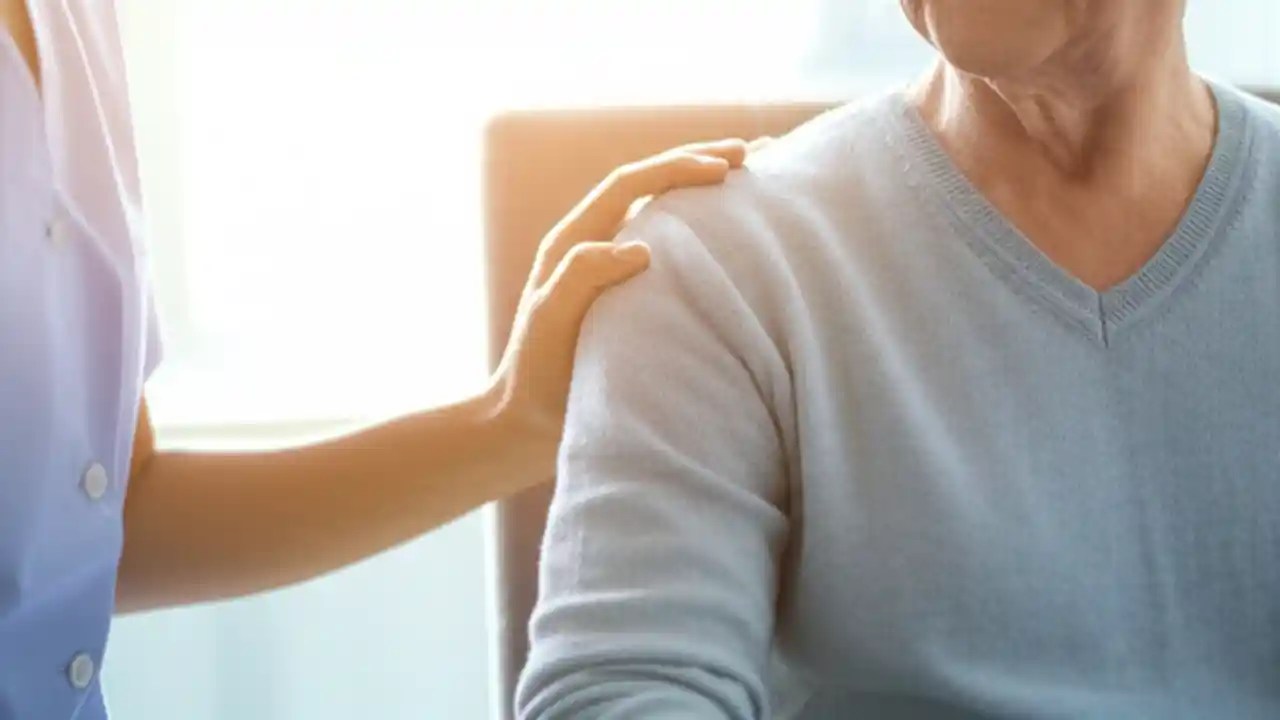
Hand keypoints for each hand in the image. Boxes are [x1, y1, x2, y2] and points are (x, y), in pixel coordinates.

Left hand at [489, 138, 755, 443]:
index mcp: (573, 241)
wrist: (525, 422)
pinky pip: (671, 250)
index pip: (629, 185)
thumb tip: (639, 247)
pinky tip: (735, 237)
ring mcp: (612, 270)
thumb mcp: (550, 322)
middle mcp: (593, 245)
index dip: (675, 168)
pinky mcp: (629, 296)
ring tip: (751, 176)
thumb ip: (582, 277)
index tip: (724, 168)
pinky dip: (703, 232)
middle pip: (648, 185)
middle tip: (751, 152)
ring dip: (701, 190)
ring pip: (662, 212)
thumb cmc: (535, 375)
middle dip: (696, 161)